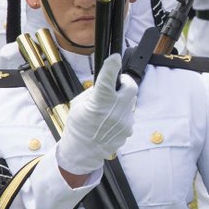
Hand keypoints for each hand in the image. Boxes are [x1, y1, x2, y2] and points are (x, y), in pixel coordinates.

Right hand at [55, 55, 137, 175]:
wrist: (84, 151)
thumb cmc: (78, 126)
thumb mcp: (79, 105)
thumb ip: (95, 92)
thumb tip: (107, 82)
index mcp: (99, 103)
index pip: (108, 80)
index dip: (112, 67)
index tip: (115, 57)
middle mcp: (115, 111)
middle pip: (130, 86)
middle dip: (125, 81)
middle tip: (117, 83)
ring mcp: (125, 121)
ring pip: (130, 101)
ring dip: (122, 100)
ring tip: (108, 108)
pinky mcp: (129, 129)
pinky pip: (128, 114)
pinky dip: (121, 113)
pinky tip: (110, 121)